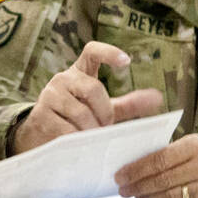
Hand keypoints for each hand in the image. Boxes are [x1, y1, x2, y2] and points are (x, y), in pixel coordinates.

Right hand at [11, 41, 163, 153]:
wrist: (39, 138)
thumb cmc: (76, 120)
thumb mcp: (102, 110)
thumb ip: (128, 104)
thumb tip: (158, 97)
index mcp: (79, 73)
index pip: (92, 52)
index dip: (108, 52)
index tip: (126, 61)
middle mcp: (62, 79)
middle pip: (92, 88)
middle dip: (104, 112)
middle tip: (105, 128)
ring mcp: (49, 96)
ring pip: (80, 111)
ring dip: (92, 130)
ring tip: (93, 140)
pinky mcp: (41, 116)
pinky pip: (67, 129)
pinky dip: (78, 140)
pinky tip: (79, 145)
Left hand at [113, 134, 197, 197]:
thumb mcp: (192, 143)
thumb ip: (168, 153)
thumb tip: (135, 166)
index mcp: (196, 146)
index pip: (159, 159)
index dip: (137, 169)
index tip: (120, 175)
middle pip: (163, 179)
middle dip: (138, 185)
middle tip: (123, 189)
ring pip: (172, 196)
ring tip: (135, 196)